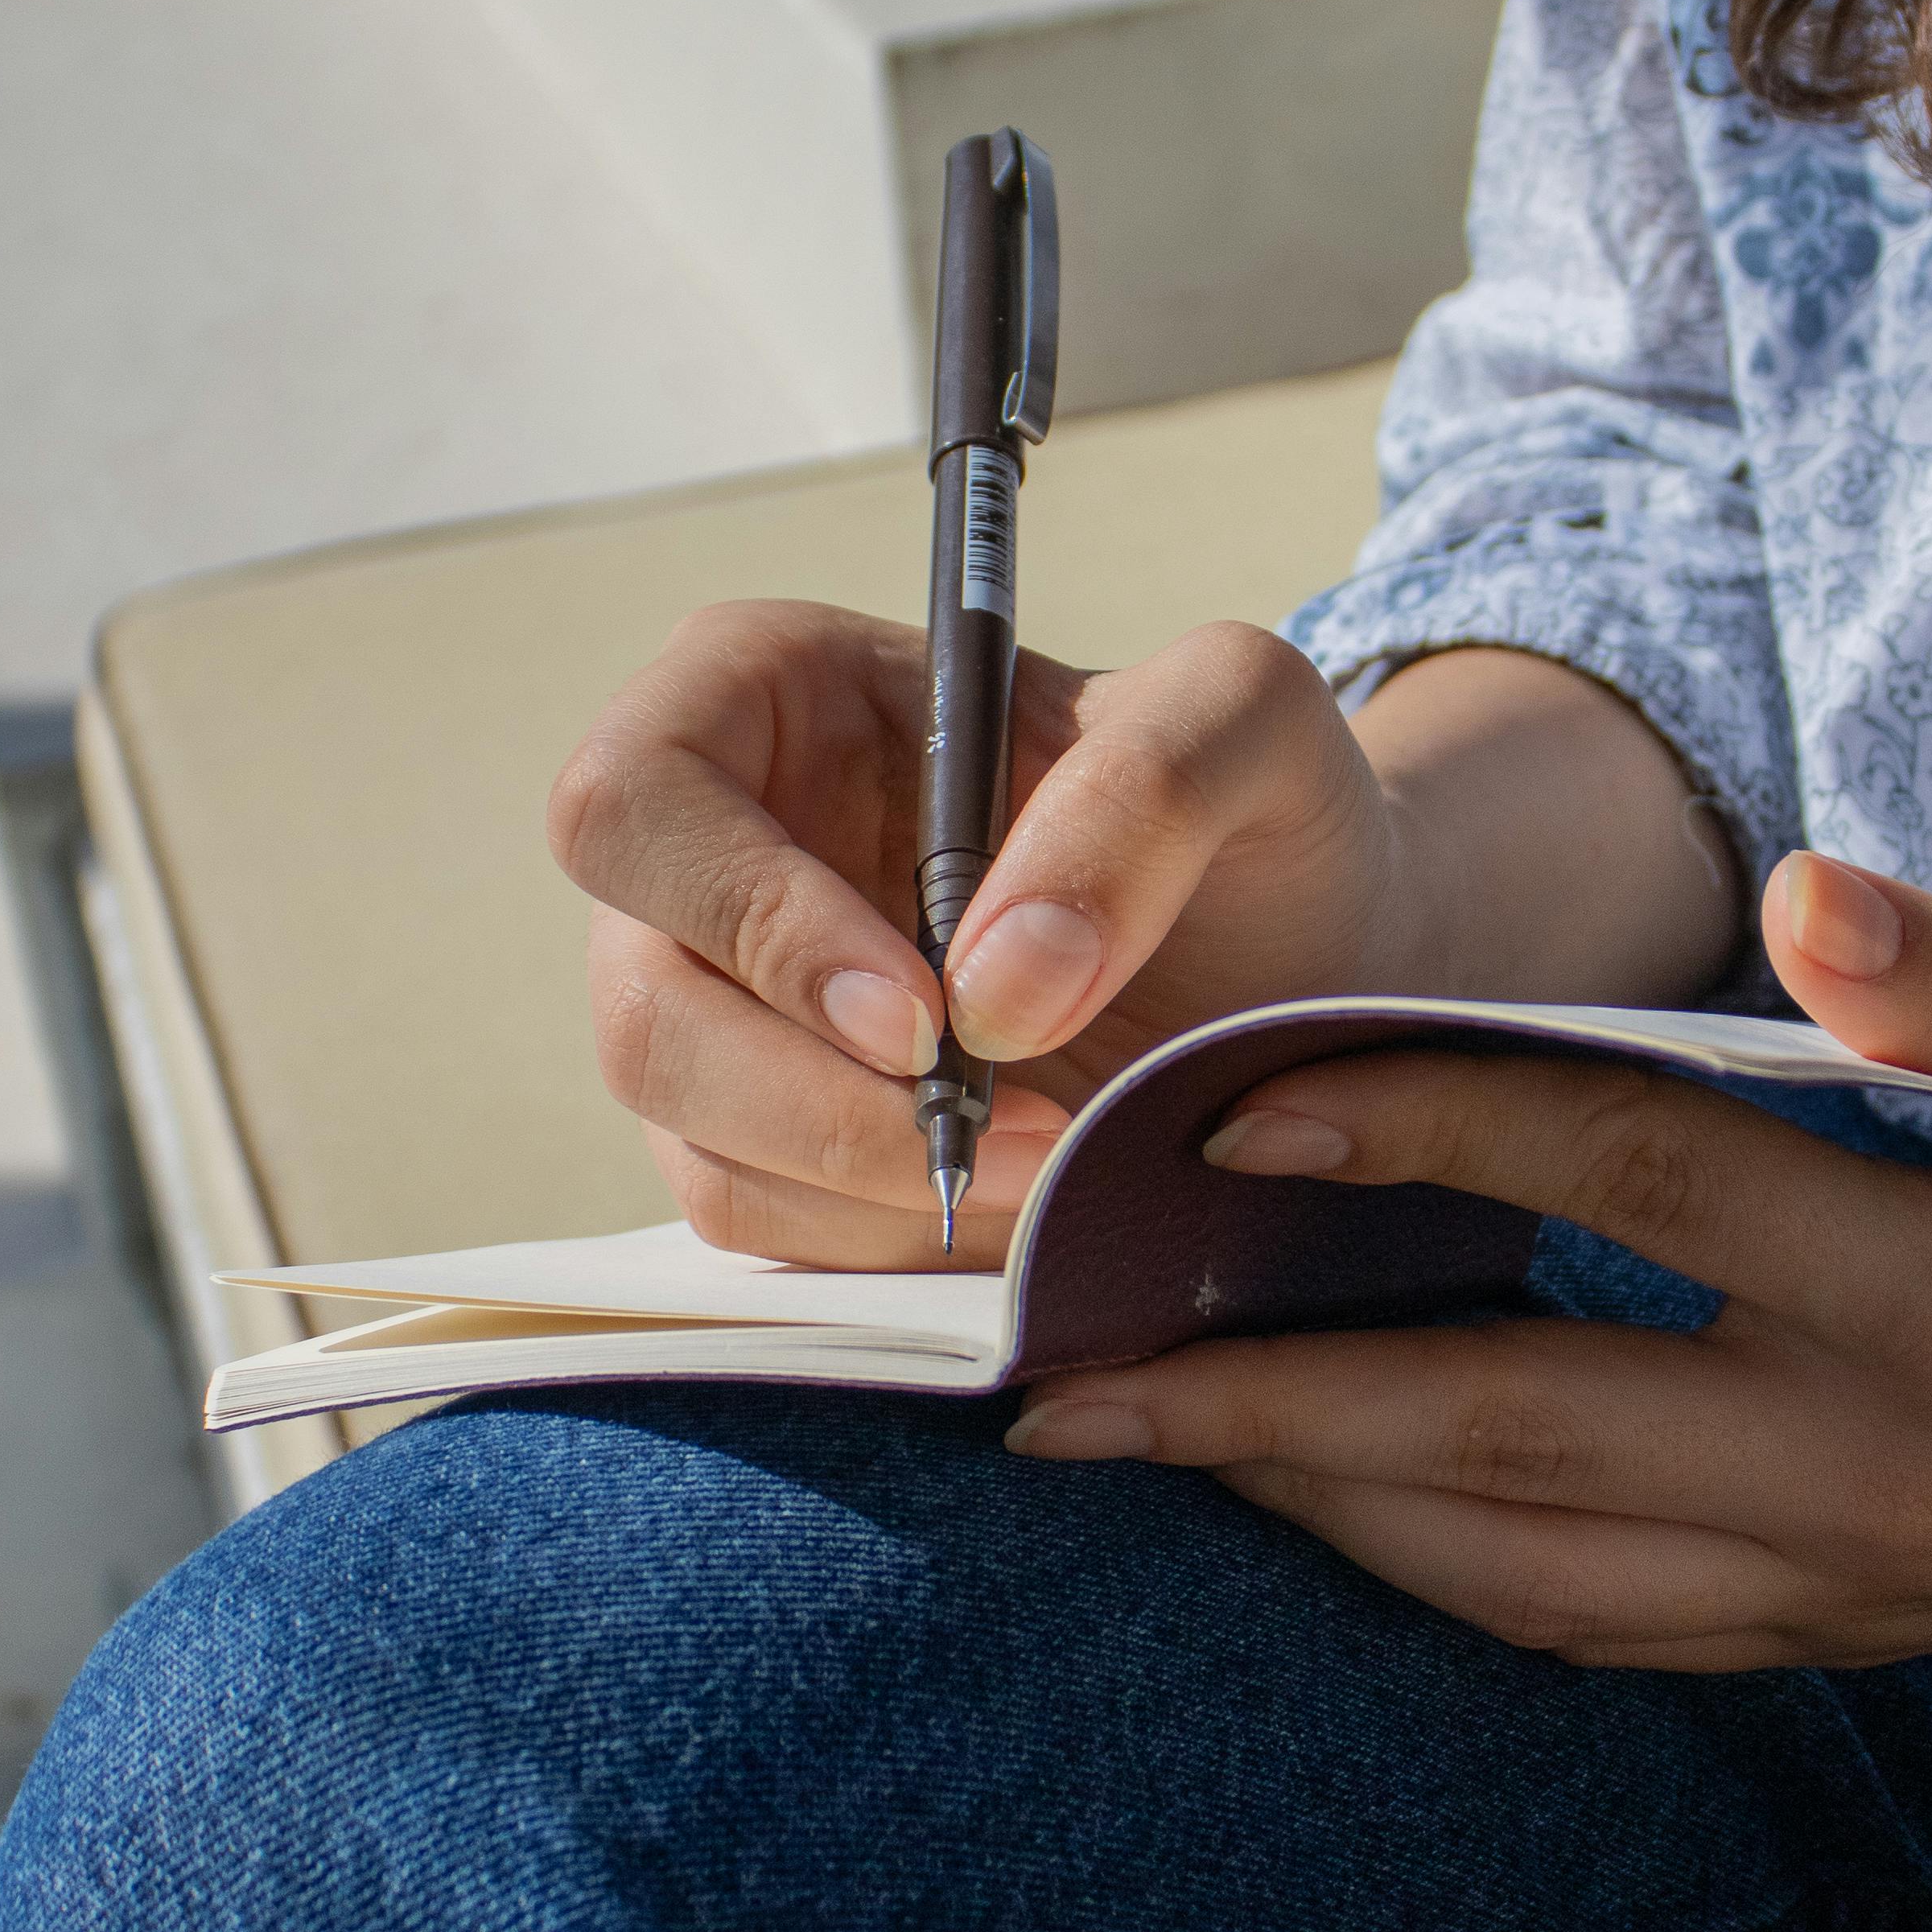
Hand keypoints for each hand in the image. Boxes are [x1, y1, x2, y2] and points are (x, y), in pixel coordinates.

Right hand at [550, 605, 1414, 1268]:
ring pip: (693, 1139)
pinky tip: (1011, 1193)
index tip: (922, 1016)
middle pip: (644, 1008)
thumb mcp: (1252, 723)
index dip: (746, 921)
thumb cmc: (1252, 808)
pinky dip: (884, 1238)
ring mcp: (720, 1002)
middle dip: (818, 1103)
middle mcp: (708, 848)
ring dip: (867, 1185)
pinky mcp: (764, 1133)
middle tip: (1009, 1129)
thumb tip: (994, 989)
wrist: (1299, 952)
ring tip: (1049, 1159)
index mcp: (763, 693)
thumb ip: (1148, 792)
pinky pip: (760, 1220)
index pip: (632, 803)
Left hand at [1004, 851, 1931, 1660]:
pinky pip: (1611, 1630)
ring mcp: (1868, 1584)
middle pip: (1515, 1441)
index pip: (1632, 1194)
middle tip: (1047, 1384)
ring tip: (1142, 1456)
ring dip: (1321, 1518)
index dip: (1420, 1129)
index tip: (1221, 1104)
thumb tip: (1796, 899)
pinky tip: (1348, 1525)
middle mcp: (1886, 1479)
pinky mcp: (1867, 1627)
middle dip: (1262, 1411)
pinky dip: (1451, 1582)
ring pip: (1536, 1574)